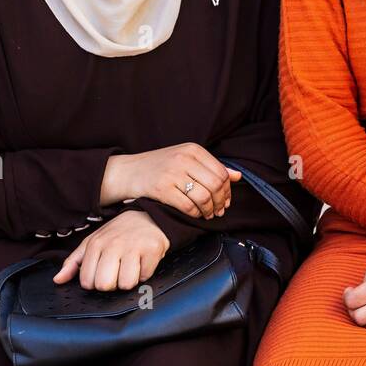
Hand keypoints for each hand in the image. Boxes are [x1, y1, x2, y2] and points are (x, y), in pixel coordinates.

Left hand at [54, 209, 169, 290]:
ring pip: (126, 284)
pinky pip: (144, 277)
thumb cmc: (119, 233)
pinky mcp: (152, 249)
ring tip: (131, 267)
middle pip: (104, 285)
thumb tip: (58, 279)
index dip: (96, 282)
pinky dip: (144, 273)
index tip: (103, 272)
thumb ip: (74, 262)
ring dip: (130, 280)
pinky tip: (142, 262)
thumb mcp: (93, 243)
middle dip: (112, 283)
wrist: (150, 215)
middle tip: (117, 271)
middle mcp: (113, 245)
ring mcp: (133, 247)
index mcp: (95, 245)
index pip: (87, 281)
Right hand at [101, 143, 239, 218]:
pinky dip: (195, 214)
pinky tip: (196, 215)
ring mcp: (173, 173)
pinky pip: (188, 206)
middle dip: (220, 202)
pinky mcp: (162, 189)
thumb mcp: (186, 160)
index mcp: (193, 150)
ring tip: (208, 214)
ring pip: (204, 197)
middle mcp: (184, 159)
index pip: (221, 173)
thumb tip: (237, 176)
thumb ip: (211, 167)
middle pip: (215, 185)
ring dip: (209, 210)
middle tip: (219, 211)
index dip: (227, 190)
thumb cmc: (159, 167)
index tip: (226, 201)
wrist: (128, 172)